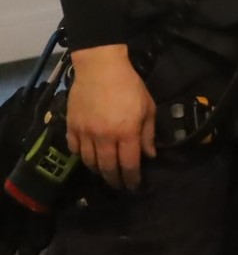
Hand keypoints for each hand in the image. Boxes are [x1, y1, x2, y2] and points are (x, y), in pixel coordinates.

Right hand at [64, 45, 154, 190]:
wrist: (100, 68)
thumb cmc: (129, 86)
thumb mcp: (148, 107)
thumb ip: (148, 134)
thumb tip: (149, 155)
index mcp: (126, 132)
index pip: (129, 164)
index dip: (132, 178)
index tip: (134, 186)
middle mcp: (104, 137)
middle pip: (108, 168)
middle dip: (114, 180)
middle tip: (119, 185)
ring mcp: (85, 133)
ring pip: (89, 162)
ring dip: (98, 170)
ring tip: (105, 173)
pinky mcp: (71, 127)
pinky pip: (74, 149)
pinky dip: (81, 156)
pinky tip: (88, 157)